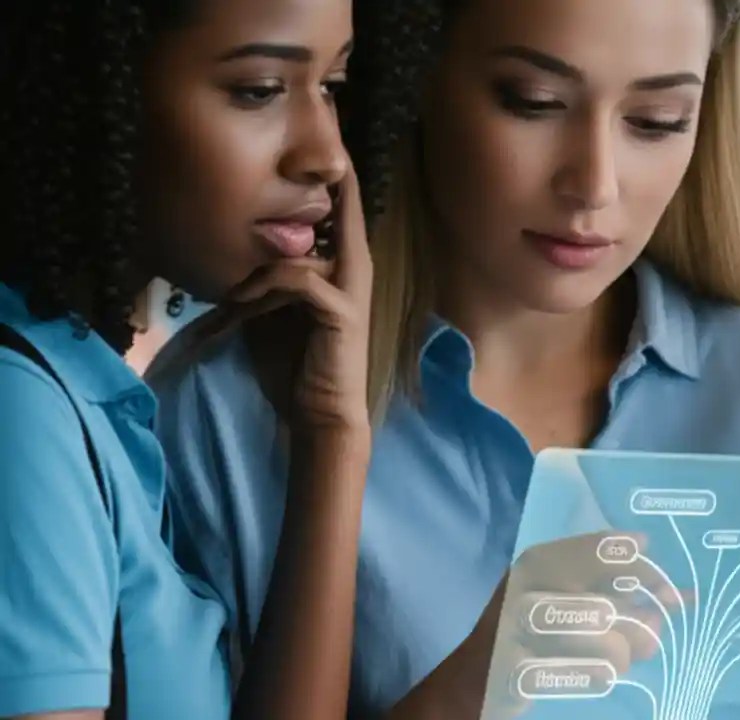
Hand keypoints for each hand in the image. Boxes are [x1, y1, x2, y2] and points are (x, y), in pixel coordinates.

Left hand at [226, 166, 372, 431]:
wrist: (319, 414)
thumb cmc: (295, 363)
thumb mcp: (269, 308)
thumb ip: (265, 274)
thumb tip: (232, 244)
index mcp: (343, 265)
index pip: (344, 207)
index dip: (338, 174)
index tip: (328, 143)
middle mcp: (355, 269)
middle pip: (345, 207)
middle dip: (329, 181)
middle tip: (318, 149)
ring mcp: (351, 288)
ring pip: (302, 248)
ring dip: (257, 271)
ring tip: (230, 298)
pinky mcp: (341, 310)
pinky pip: (294, 279)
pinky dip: (259, 293)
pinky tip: (238, 312)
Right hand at [429, 533, 679, 719]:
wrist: (475, 678)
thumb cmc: (536, 632)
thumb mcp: (571, 598)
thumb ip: (621, 594)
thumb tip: (681, 597)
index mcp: (541, 561)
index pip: (608, 552)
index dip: (647, 572)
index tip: (667, 590)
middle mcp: (528, 589)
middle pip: (615, 606)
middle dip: (640, 626)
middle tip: (648, 633)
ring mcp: (521, 633)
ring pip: (610, 645)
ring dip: (620, 657)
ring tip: (610, 658)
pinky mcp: (520, 672)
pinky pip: (590, 676)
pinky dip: (598, 677)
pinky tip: (588, 673)